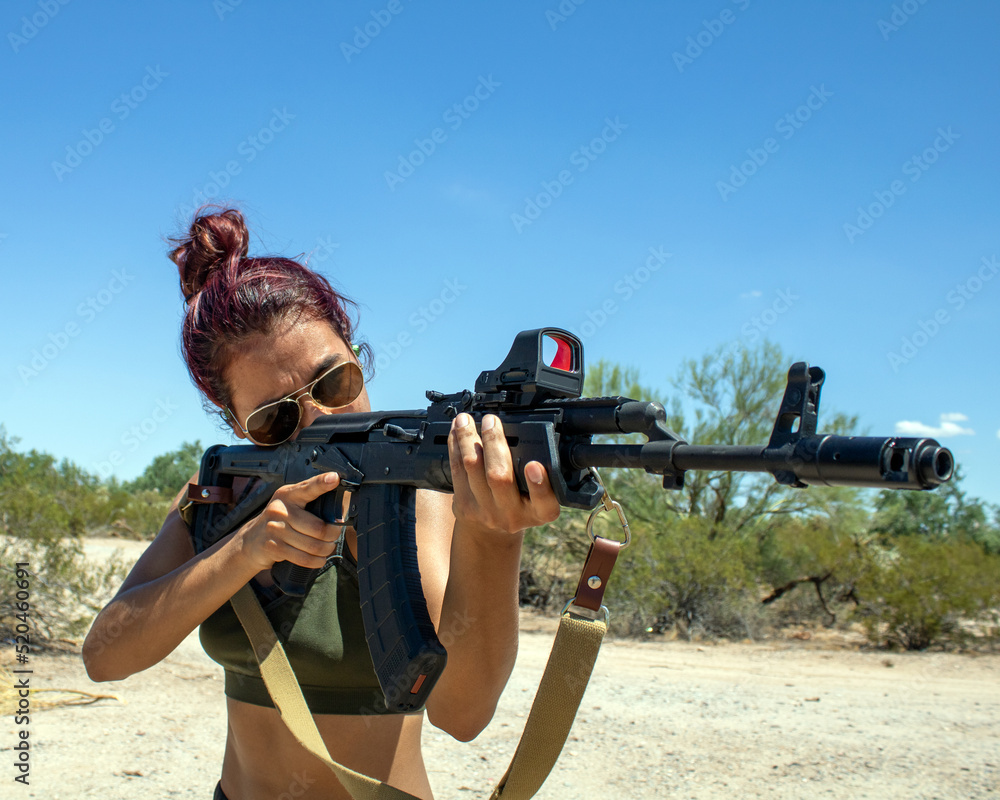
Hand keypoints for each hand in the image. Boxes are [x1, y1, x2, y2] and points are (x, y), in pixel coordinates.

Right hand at [236, 472, 343, 572]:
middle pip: (318, 527)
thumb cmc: (280, 520)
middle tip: (335, 535)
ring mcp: (275, 529)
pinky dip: (316, 561)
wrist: (251, 540)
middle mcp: (280, 510)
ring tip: (328, 547)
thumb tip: (341, 507)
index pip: (308, 488)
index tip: (335, 477)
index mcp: (288, 494)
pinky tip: (320, 559)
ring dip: (326, 549)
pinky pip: (303, 558)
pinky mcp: (274, 547)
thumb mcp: (291, 504)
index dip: (322, 483)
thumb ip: (311, 502)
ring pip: (313, 545)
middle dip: (333, 534)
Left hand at [448, 413, 560, 536]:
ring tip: (465, 420)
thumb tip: (525, 433)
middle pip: (499, 477)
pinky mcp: (463, 506)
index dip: (539, 484)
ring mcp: (485, 511)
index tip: (534, 465)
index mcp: (539, 512)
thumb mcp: (538, 500)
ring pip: (472, 468)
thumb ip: (540, 476)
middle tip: (491, 421)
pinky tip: (455, 431)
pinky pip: (457, 469)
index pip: (544, 501)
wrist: (490, 533)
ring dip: (467, 438)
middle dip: (493, 443)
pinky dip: (455, 446)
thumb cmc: (520, 505)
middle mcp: (513, 515)